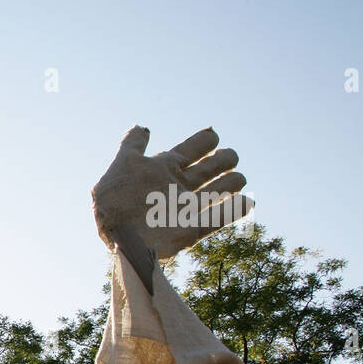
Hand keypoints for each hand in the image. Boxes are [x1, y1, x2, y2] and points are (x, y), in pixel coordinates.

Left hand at [93, 126, 253, 280]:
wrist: (115, 235)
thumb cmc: (114, 201)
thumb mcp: (122, 166)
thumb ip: (133, 146)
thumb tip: (143, 127)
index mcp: (161, 170)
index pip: (188, 151)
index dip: (202, 142)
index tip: (213, 135)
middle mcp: (174, 188)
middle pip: (206, 170)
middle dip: (221, 161)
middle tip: (230, 156)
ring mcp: (182, 209)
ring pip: (214, 193)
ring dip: (229, 185)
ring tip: (240, 178)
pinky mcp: (188, 232)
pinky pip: (215, 221)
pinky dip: (232, 212)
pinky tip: (248, 202)